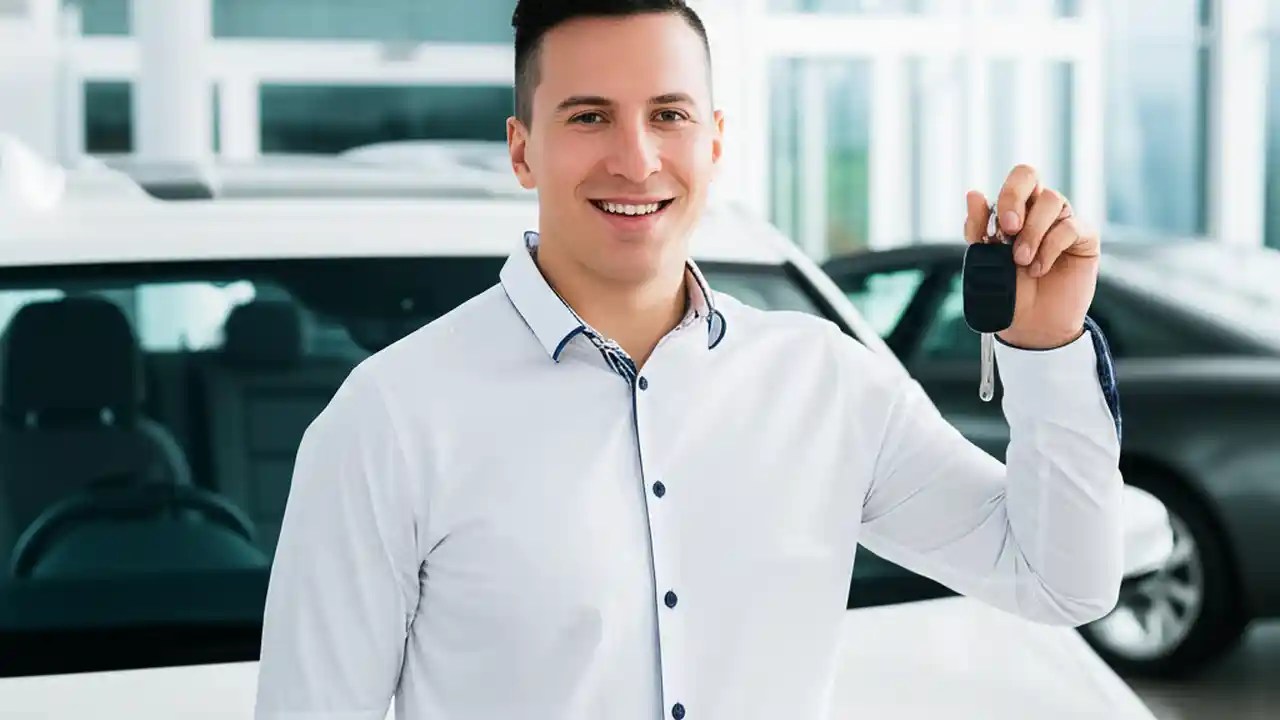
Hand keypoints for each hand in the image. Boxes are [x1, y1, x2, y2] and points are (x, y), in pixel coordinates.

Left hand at [964, 165, 1099, 349]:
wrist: (1031, 323)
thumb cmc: (1008, 289)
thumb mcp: (984, 259)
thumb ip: (978, 227)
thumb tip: (974, 193)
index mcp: (1014, 208)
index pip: (1013, 180)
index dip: (1005, 195)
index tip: (997, 228)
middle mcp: (1037, 208)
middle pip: (1029, 175)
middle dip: (1014, 198)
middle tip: (1009, 229)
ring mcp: (1062, 220)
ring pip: (1051, 200)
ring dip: (1032, 232)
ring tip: (1022, 261)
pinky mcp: (1084, 237)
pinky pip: (1069, 227)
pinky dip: (1050, 248)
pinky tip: (1039, 268)